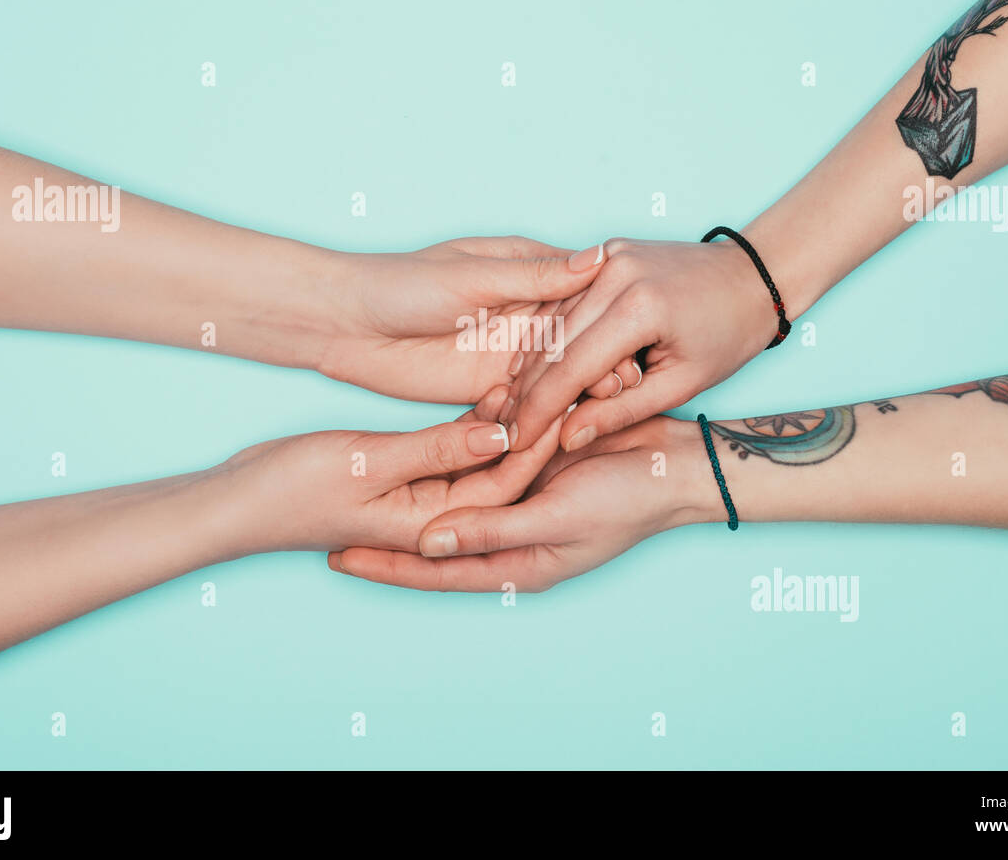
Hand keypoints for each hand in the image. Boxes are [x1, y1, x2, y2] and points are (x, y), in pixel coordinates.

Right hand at [210, 389, 566, 555]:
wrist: (239, 501)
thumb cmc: (292, 489)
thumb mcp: (367, 464)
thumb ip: (436, 450)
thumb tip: (501, 435)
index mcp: (433, 525)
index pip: (506, 486)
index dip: (540, 443)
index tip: (571, 401)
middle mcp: (437, 516)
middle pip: (505, 476)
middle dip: (540, 436)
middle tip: (577, 389)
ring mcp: (423, 499)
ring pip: (484, 462)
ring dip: (513, 427)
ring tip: (550, 383)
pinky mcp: (408, 477)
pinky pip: (456, 451)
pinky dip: (478, 425)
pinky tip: (500, 390)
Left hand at [312, 236, 616, 403]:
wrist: (346, 325)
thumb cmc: (401, 284)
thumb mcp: (473, 277)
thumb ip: (534, 276)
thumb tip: (597, 258)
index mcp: (530, 275)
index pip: (585, 300)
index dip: (608, 324)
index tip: (628, 346)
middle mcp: (528, 317)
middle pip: (580, 345)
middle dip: (597, 366)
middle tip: (614, 388)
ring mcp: (511, 357)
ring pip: (558, 381)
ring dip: (574, 397)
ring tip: (590, 413)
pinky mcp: (489, 392)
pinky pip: (526, 410)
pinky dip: (538, 420)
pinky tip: (552, 433)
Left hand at [328, 416, 723, 591]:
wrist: (672, 463)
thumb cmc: (626, 501)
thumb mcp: (553, 519)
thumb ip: (490, 531)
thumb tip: (427, 544)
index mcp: (517, 562)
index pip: (436, 571)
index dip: (387, 566)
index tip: (338, 557)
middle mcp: (511, 534)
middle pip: (436, 537)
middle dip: (389, 532)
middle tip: (335, 522)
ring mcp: (517, 498)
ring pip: (453, 494)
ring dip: (419, 485)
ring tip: (366, 475)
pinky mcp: (527, 463)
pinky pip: (478, 460)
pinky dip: (453, 450)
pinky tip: (419, 437)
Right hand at [503, 237, 780, 451]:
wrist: (752, 275)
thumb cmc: (728, 333)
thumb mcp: (682, 384)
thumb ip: (621, 411)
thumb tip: (568, 437)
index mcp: (639, 306)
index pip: (570, 367)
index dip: (539, 409)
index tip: (518, 440)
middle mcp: (615, 272)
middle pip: (550, 341)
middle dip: (526, 390)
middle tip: (508, 429)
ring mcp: (607, 257)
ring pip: (549, 319)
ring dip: (531, 364)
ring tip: (516, 406)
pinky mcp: (604, 253)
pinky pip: (564, 300)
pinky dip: (548, 336)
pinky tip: (534, 369)